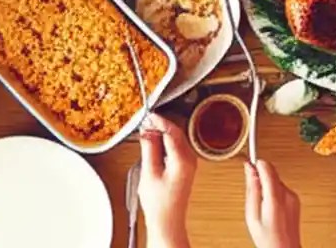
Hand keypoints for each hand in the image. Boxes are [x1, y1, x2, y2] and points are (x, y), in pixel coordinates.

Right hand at [138, 113, 196, 247]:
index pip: (172, 131)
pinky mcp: (186, 167)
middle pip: (176, 133)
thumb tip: (147, 131)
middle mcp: (190, 159)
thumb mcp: (149, 172)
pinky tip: (154, 145)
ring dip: (162, 134)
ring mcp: (190, 163)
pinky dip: (165, 143)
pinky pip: (176, 148)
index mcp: (183, 159)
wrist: (167, 221)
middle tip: (145, 123)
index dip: (159, 121)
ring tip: (147, 134)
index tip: (149, 115)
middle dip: (161, 126)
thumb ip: (149, 149)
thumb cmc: (160, 203)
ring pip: (177, 139)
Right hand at [245, 159, 301, 247]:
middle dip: (261, 177)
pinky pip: (282, 189)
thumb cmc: (268, 238)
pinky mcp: (296, 200)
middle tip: (253, 192)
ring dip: (267, 186)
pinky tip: (270, 207)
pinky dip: (274, 192)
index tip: (249, 165)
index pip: (267, 167)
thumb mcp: (252, 215)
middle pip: (272, 172)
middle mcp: (287, 195)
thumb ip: (252, 189)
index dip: (256, 164)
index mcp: (275, 198)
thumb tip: (249, 169)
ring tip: (261, 204)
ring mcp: (294, 197)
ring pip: (277, 180)